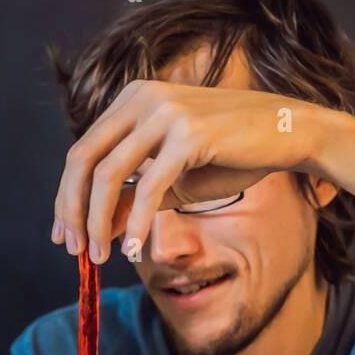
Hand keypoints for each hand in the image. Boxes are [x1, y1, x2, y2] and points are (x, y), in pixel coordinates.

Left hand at [51, 79, 339, 263]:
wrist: (290, 134)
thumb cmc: (233, 155)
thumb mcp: (174, 181)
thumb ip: (134, 198)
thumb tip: (97, 229)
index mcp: (132, 100)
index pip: (82, 152)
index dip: (66, 197)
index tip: (63, 236)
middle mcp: (142, 98)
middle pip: (83, 160)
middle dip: (72, 211)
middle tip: (74, 251)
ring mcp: (165, 112)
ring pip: (108, 174)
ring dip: (98, 222)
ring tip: (99, 256)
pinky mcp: (189, 133)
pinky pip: (148, 186)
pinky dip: (137, 223)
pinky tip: (134, 250)